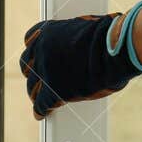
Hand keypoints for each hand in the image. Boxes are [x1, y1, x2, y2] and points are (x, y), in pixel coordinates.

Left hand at [20, 12, 140, 118]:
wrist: (112, 50)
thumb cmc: (108, 37)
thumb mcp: (84, 28)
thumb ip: (73, 39)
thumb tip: (79, 47)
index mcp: (48, 32)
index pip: (30, 41)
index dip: (35, 52)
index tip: (37, 56)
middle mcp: (41, 50)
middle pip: (29, 66)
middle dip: (34, 72)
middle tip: (39, 79)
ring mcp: (45, 71)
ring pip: (32, 86)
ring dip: (36, 92)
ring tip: (39, 99)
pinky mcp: (53, 91)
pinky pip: (41, 103)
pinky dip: (41, 110)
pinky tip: (42, 113)